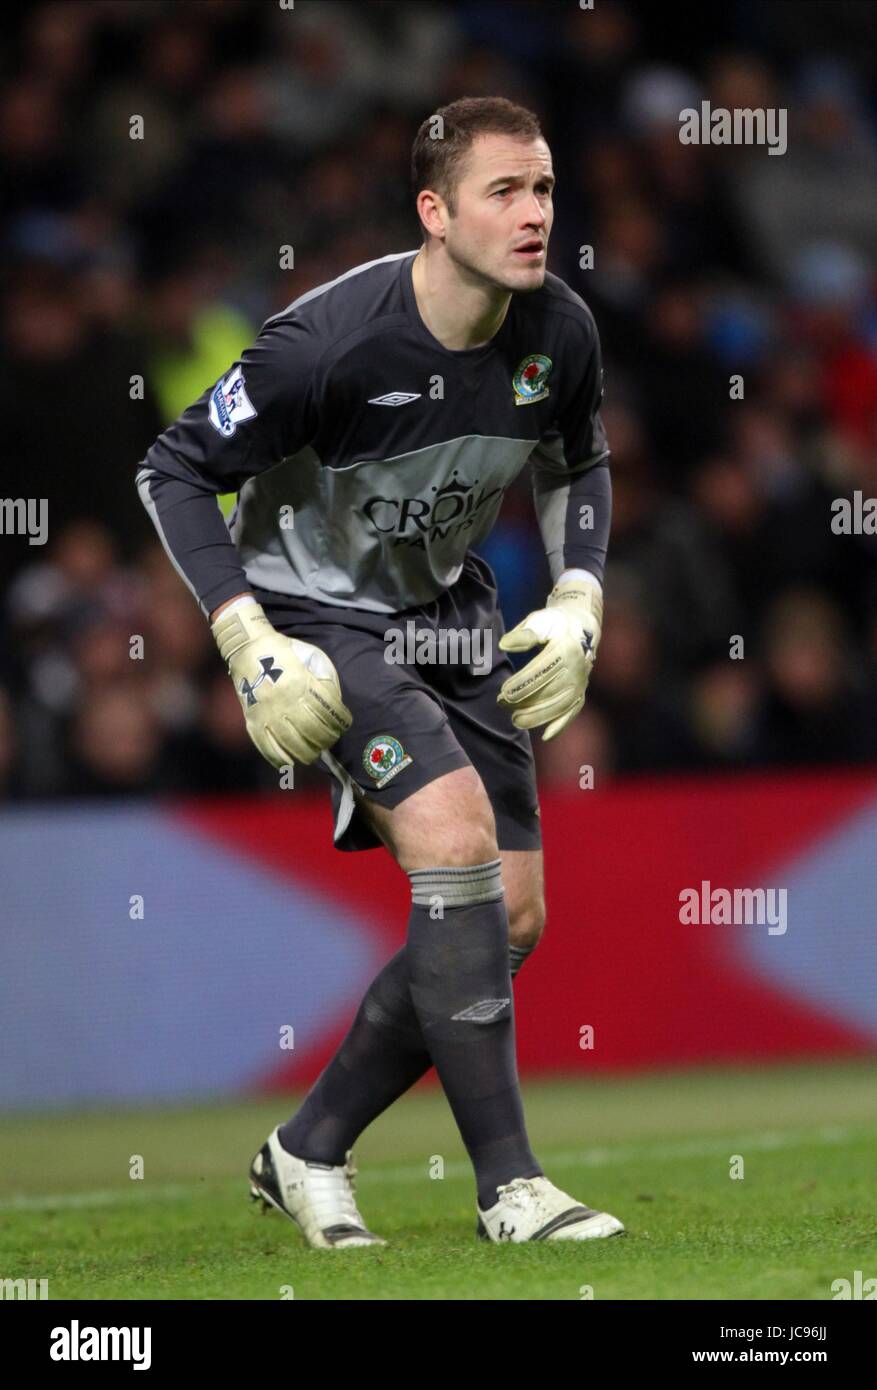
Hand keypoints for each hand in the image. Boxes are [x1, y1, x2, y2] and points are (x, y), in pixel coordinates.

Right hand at [211, 600, 351, 767]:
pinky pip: (267, 748)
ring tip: (315, 751)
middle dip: (327, 739)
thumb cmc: (285, 653)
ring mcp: (268, 713)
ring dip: (309, 752)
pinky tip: (291, 761)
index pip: (328, 711)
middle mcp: (285, 701)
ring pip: (293, 744)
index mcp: (302, 683)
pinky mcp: (253, 720)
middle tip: (331, 739)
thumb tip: (334, 702)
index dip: (341, 721)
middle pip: (313, 731)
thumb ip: (325, 678)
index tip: (345, 724)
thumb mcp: (311, 656)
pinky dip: (281, 759)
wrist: (247, 648)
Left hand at [496, 578, 602, 740]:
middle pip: (550, 690)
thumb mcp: (540, 621)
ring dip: (538, 716)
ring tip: (516, 720)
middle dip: (525, 701)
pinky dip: (561, 725)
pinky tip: (545, 736)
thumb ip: (524, 634)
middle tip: (502, 704)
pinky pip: (573, 711)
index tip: (504, 691)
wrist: (582, 627)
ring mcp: (580, 682)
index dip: (522, 684)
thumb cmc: (555, 624)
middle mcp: (576, 668)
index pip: (541, 671)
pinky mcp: (581, 692)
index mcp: (565, 649)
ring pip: (560, 705)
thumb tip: (504, 644)